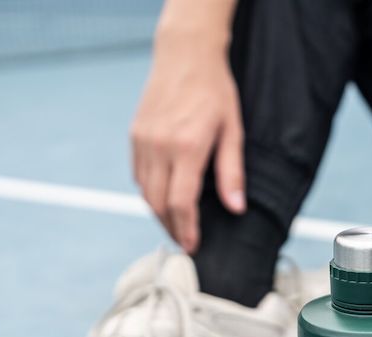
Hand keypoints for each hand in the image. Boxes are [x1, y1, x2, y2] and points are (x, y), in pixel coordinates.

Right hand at [131, 29, 244, 252]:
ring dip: (159, 214)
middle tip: (186, 243)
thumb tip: (236, 208)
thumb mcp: (232, 130)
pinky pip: (138, 175)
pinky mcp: (135, 135)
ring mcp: (143, 140)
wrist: (185, 54)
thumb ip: (232, 172)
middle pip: (158, 204)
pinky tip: (164, 199)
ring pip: (145, 192)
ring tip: (176, 225)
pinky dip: (150, 192)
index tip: (193, 246)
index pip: (181, 203)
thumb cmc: (215, 91)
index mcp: (187, 147)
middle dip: (171, 228)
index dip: (186, 229)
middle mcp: (160, 146)